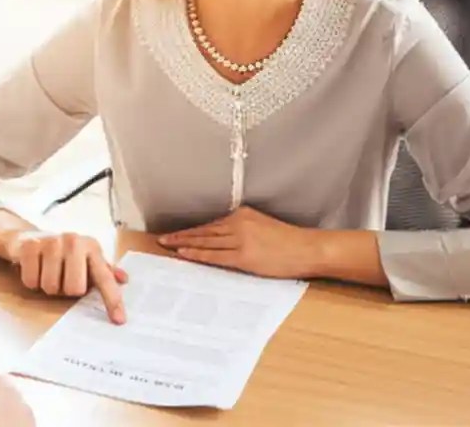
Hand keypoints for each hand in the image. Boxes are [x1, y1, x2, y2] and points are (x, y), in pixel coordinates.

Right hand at [6, 230, 127, 323]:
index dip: (112, 300)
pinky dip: (32, 281)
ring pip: (51, 287)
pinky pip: (31, 281)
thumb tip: (123, 279)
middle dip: (66, 290)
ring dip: (48, 286)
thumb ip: (103, 271)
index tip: (119, 320)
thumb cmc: (62, 254)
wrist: (28, 237)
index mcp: (91, 247)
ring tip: (47, 272)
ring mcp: (51, 242)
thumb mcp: (85, 259)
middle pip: (74, 289)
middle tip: (62, 279)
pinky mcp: (30, 246)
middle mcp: (74, 242)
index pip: (104, 278)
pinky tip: (35, 268)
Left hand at [157, 206, 322, 278]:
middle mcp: (238, 223)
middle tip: (162, 239)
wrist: (307, 249)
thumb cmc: (288, 241)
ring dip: (184, 244)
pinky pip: (214, 255)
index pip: (210, 223)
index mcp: (242, 214)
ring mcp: (240, 239)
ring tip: (167, 246)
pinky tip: (184, 254)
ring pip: (205, 241)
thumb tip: (222, 238)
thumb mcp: (262, 225)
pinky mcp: (244, 256)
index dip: (192, 230)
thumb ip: (242, 228)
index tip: (177, 233)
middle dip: (181, 235)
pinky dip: (197, 254)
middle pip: (203, 230)